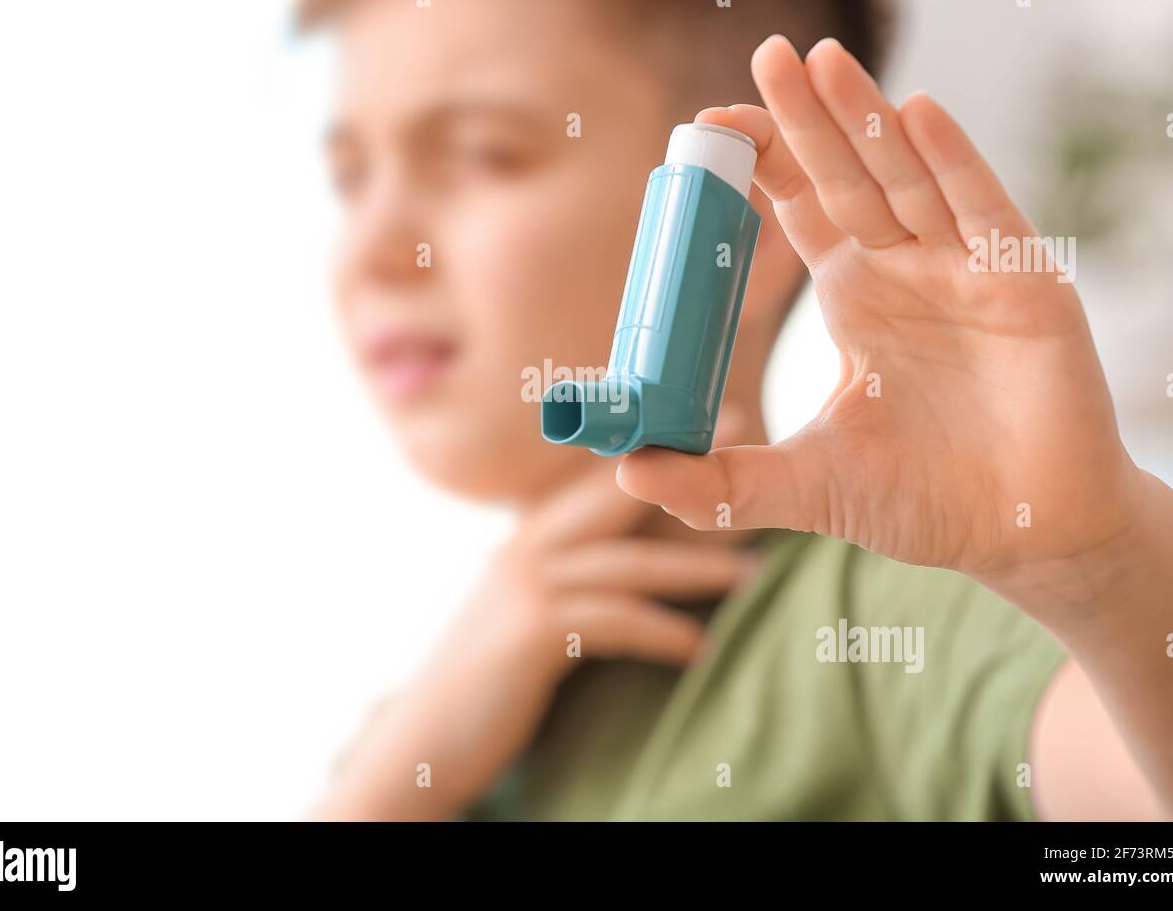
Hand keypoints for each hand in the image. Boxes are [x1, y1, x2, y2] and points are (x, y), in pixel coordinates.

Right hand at [312, 464, 753, 819]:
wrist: (421, 744)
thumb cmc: (485, 685)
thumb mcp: (526, 619)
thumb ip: (572, 587)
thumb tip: (640, 573)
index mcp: (528, 542)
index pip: (600, 486)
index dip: (655, 456)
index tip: (711, 429)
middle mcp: (524, 551)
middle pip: (615, 498)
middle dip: (681, 471)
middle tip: (742, 444)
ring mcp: (524, 588)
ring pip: (627, 562)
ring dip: (695, 567)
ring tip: (752, 574)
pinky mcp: (529, 634)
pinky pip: (614, 621)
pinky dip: (662, 632)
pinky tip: (699, 650)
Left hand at [617, 35, 1147, 603]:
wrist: (1028, 535)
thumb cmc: (926, 503)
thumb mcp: (807, 487)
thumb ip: (721, 482)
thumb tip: (625, 469)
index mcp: (859, 298)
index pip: (803, 207)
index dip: (760, 165)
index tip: (708, 128)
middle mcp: (910, 271)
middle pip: (849, 176)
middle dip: (807, 117)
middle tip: (766, 54)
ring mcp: (968, 273)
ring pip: (910, 178)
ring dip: (867, 119)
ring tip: (822, 62)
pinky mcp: (1027, 289)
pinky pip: (986, 213)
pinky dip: (954, 163)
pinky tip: (918, 114)